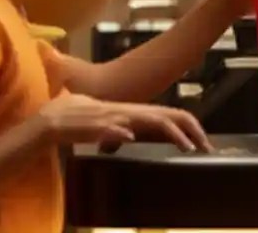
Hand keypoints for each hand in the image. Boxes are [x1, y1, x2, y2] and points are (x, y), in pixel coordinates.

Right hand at [38, 94, 211, 152]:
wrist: (50, 119)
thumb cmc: (78, 121)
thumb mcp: (106, 124)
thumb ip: (120, 128)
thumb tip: (129, 135)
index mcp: (132, 111)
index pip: (167, 114)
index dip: (188, 125)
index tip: (203, 141)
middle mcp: (128, 112)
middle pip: (167, 115)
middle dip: (191, 130)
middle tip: (207, 147)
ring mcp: (114, 118)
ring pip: (148, 120)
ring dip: (169, 132)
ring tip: (187, 146)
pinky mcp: (96, 126)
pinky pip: (112, 128)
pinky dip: (122, 132)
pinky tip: (131, 136)